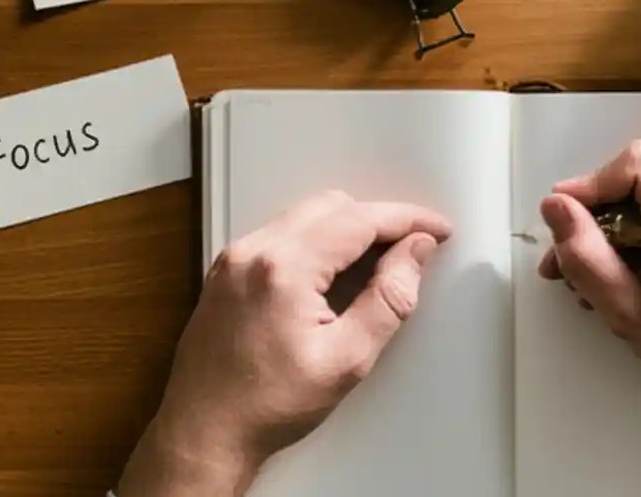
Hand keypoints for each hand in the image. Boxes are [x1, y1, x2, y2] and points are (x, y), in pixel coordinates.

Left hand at [118, 191, 451, 496]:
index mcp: (283, 268)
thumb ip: (389, 299)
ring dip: (348, 229)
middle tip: (412, 249)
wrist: (205, 433)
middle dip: (379, 221)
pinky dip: (317, 241)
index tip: (436, 229)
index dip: (407, 219)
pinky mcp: (227, 271)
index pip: (360, 219)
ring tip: (377, 265)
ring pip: (306, 216)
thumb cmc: (267, 407)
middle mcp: (253, 252)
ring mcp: (234, 259)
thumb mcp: (347, 360)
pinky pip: (282, 234)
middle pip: (333, 207)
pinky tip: (335, 275)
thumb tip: (415, 252)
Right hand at [539, 140, 640, 452]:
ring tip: (583, 279)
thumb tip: (554, 207)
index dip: (591, 185)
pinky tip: (612, 275)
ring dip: (605, 233)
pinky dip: (627, 239)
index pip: (639, 167)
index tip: (560, 218)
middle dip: (591, 219)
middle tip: (562, 264)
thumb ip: (587, 258)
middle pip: (635, 183)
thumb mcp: (629, 310)